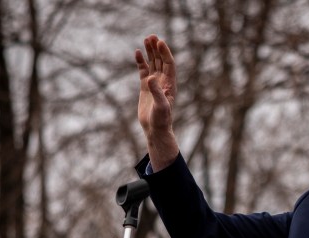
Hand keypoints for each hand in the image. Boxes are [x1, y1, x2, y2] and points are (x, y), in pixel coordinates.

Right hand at [135, 34, 178, 169]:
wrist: (155, 130)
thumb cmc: (161, 120)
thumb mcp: (160, 107)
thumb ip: (157, 92)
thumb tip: (151, 78)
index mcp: (170, 85)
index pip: (169, 64)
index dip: (165, 53)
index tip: (160, 42)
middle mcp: (164, 82)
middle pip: (161, 61)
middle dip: (157, 49)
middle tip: (152, 36)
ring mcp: (154, 84)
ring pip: (153, 64)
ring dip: (151, 52)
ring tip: (146, 39)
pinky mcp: (145, 87)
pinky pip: (143, 71)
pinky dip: (141, 62)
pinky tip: (138, 53)